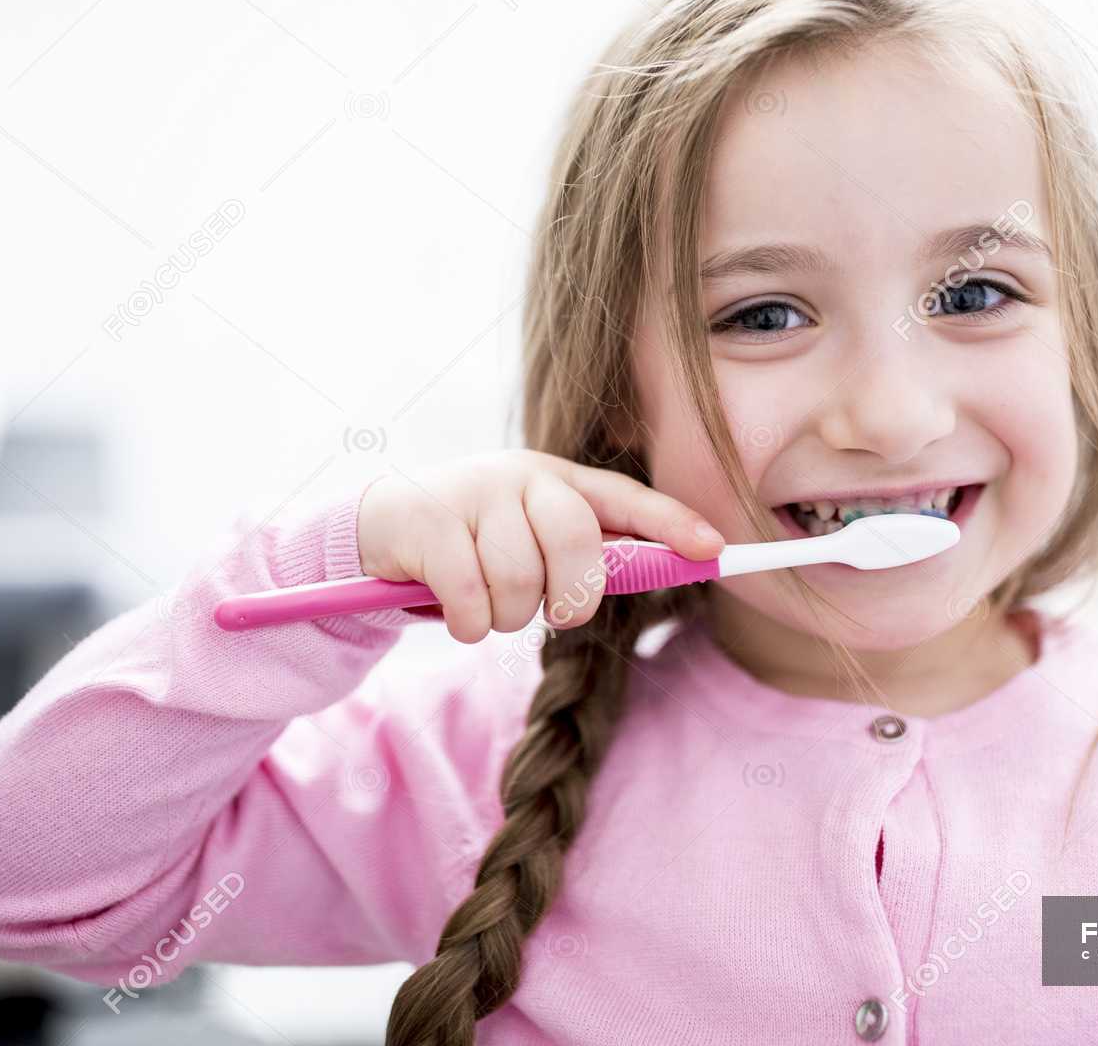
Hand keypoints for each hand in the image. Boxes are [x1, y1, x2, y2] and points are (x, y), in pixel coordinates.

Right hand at [355, 449, 724, 643]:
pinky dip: (469, 623)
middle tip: (552, 611)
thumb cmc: (477, 544)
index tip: (715, 551)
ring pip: (519, 579)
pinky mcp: (428, 519)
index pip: (626, 498)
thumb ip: (587, 552)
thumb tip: (667, 569)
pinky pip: (470, 597)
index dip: (672, 523)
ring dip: (507, 617)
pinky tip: (456, 612)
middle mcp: (522, 475)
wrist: (382, 528)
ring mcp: (473, 492)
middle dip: (571, 595)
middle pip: (575, 540)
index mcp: (559, 480)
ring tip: (489, 607)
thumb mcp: (532, 538)